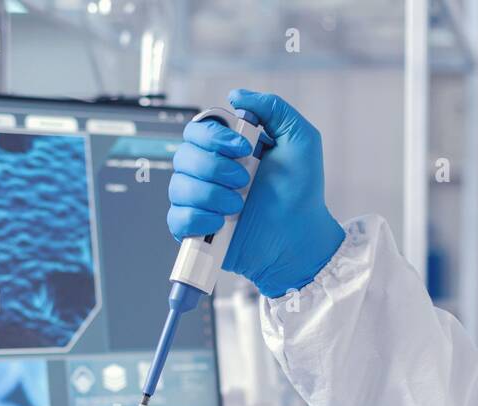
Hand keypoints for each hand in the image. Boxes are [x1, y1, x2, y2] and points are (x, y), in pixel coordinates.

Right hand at [168, 89, 344, 298]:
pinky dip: (197, 219)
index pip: (198, 130)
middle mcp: (209, 172)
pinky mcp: (196, 230)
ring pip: (178, 187)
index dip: (213, 136)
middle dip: (214, 167)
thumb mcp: (300, 140)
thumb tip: (236, 94)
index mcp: (228, 149)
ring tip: (238, 206)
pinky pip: (176, 219)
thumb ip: (273, 108)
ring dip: (210, 195)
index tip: (242, 148)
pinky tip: (220, 223)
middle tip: (245, 180)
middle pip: (183, 156)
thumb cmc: (302, 193)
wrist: (300, 238)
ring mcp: (200, 201)